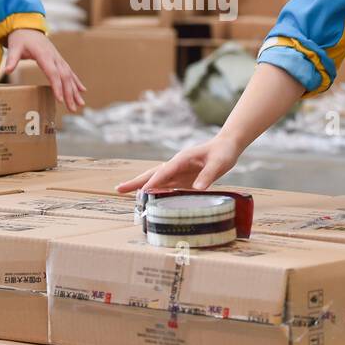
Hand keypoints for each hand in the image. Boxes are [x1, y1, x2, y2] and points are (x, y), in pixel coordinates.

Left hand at [2, 28, 85, 111]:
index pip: (53, 72)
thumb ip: (12, 59)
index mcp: (44, 54)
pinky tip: (82, 91)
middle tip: (72, 108)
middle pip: (64, 77)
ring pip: (70, 76)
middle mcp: (54, 57)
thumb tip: (7, 70)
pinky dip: (76, 82)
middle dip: (69, 93)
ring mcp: (58, 58)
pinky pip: (70, 72)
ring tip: (80, 104)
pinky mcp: (59, 60)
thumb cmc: (21, 37)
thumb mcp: (14, 47)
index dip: (57, 86)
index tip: (59, 99)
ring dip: (75, 90)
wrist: (28, 26)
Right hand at [116, 135, 240, 193]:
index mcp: (182, 159)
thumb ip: (208, 176)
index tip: (143, 192)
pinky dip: (154, 191)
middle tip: (118, 189)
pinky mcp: (182, 177)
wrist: (226, 146)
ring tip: (124, 192)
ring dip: (141, 186)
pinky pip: (165, 185)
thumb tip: (197, 189)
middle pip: (152, 174)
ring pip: (156, 179)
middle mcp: (176, 165)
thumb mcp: (218, 164)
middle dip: (136, 182)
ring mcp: (177, 171)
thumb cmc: (222, 153)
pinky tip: (147, 197)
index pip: (164, 172)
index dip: (153, 182)